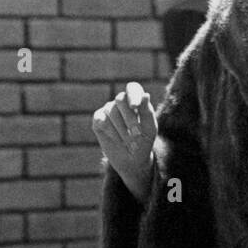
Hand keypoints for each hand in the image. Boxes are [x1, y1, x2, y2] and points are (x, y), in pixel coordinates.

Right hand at [92, 81, 157, 202]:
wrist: (132, 160)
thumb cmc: (144, 141)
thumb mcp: (150, 128)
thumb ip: (147, 111)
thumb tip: (145, 95)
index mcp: (136, 101)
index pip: (133, 88)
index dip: (133, 94)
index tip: (135, 106)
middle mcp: (120, 103)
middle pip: (120, 99)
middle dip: (129, 117)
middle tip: (137, 134)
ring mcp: (108, 110)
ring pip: (111, 111)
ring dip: (122, 129)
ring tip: (130, 143)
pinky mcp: (98, 120)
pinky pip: (102, 120)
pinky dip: (111, 132)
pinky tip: (118, 141)